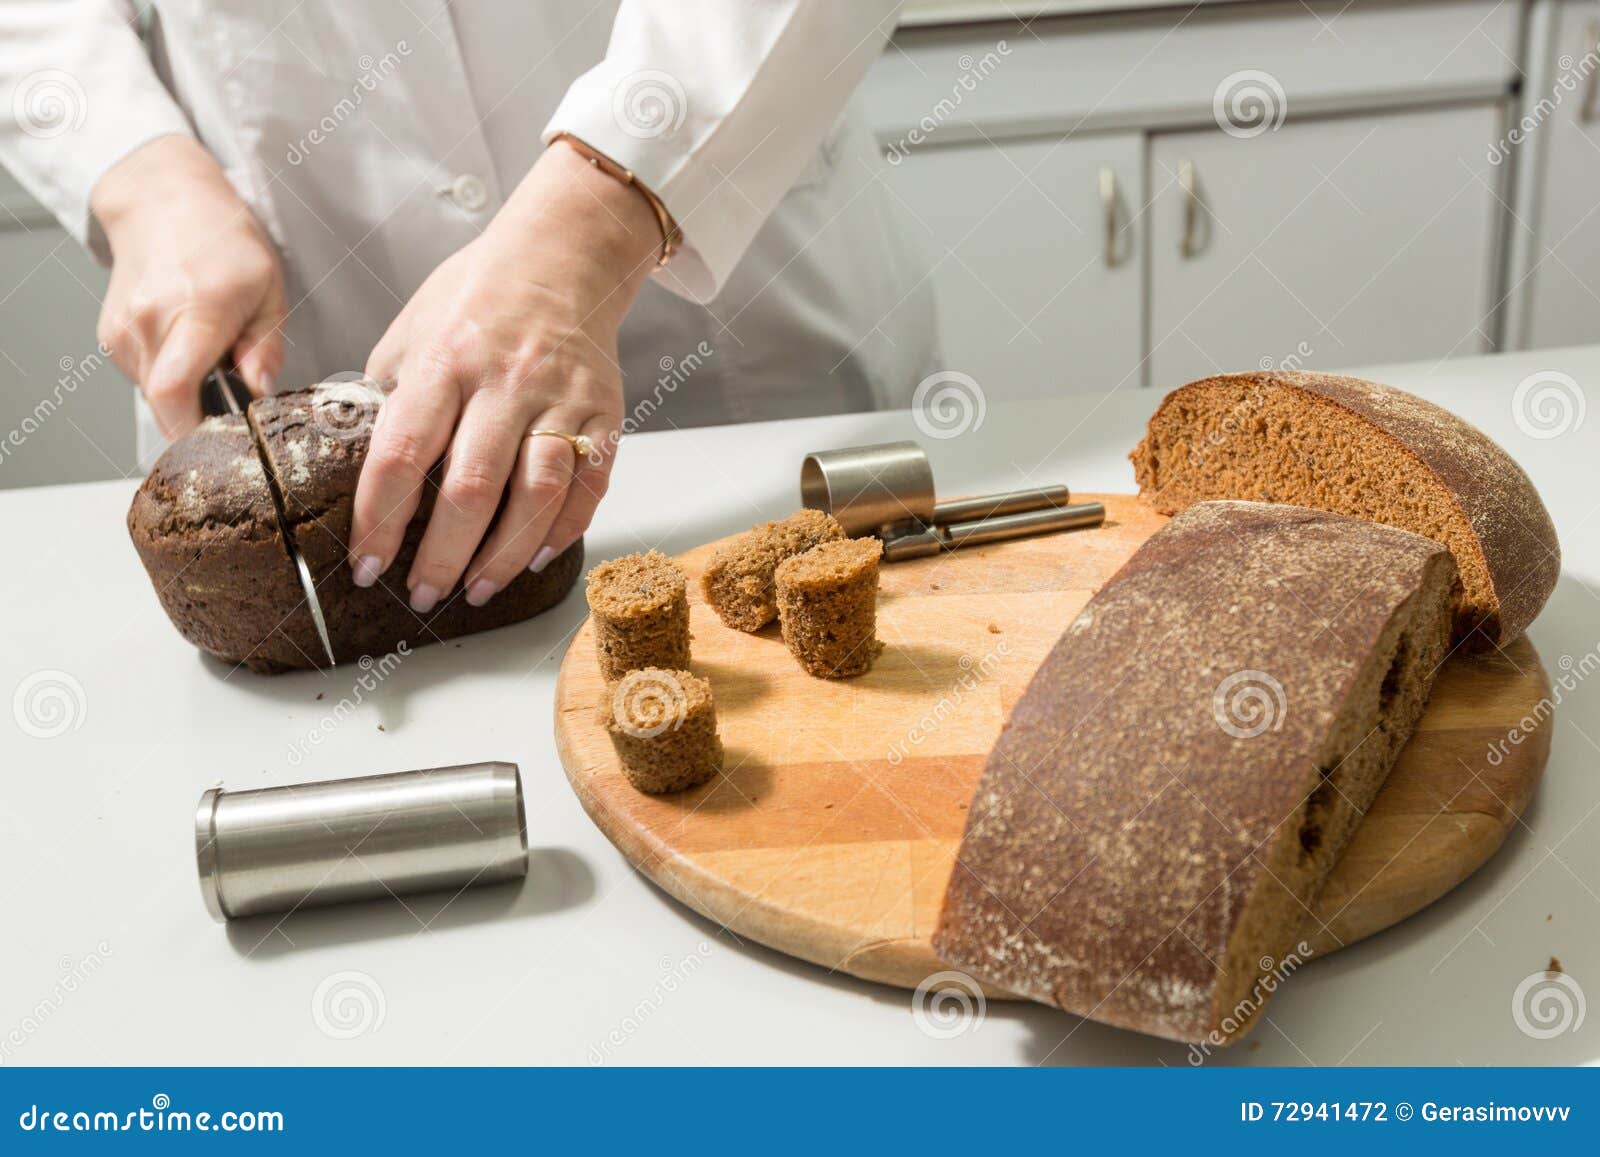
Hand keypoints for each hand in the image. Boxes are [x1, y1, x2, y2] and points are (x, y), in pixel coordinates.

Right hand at [91, 135, 285, 436]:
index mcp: (196, 311)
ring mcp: (122, 330)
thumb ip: (265, 349)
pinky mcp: (110, 336)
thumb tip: (259, 392)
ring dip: (188, 391)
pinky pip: (144, 377)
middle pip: (166, 405)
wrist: (163, 201)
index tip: (220, 441)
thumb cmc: (224, 241)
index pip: (174, 391)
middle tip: (232, 396)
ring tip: (210, 353)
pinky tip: (186, 343)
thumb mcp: (269, 290)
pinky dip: (170, 374)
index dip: (192, 430)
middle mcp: (149, 322)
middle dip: (201, 415)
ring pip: (155, 395)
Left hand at [350, 141, 660, 611]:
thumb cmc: (478, 293)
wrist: (565, 254)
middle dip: (441, 557)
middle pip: (470, 490)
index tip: (366, 565)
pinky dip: (564, 530)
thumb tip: (358, 460)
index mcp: (443, 361)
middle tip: (422, 595)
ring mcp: (558, 400)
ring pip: (535, 496)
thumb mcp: (414, 328)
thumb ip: (391, 393)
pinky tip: (536, 556)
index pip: (402, 455)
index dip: (380, 521)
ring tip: (477, 589)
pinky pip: (588, 486)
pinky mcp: (603, 414)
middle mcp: (503, 383)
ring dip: (503, 555)